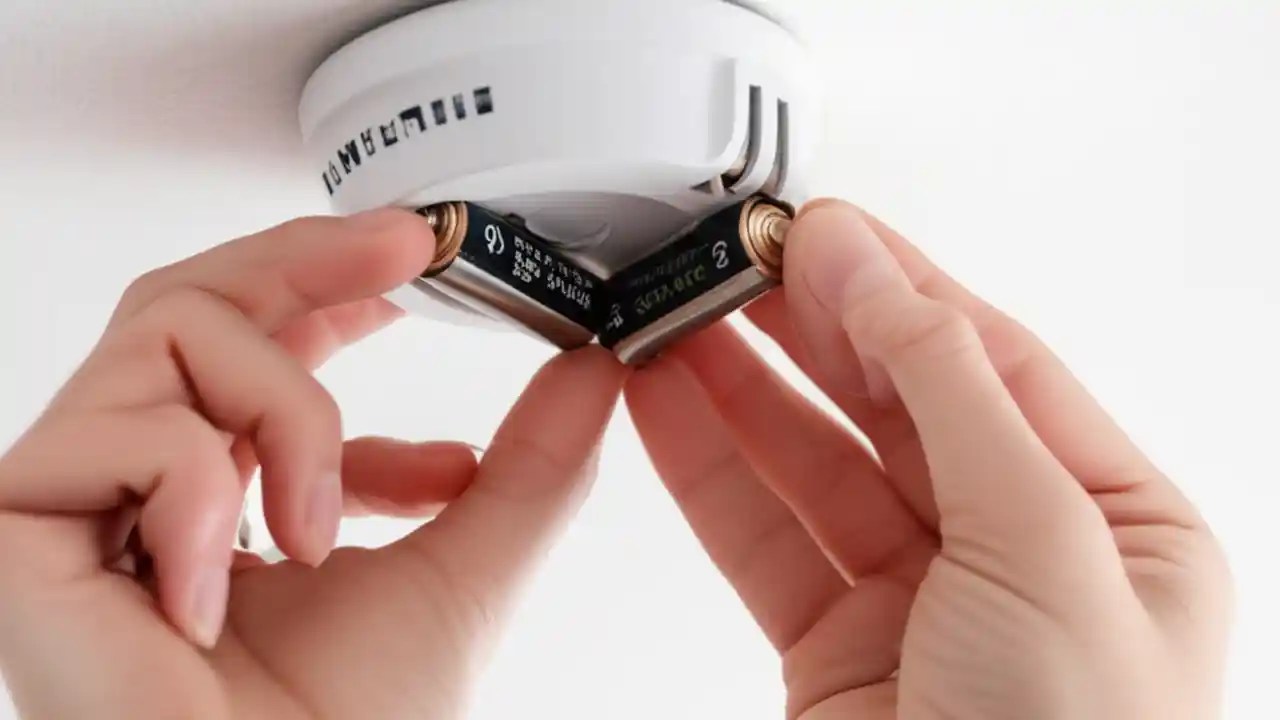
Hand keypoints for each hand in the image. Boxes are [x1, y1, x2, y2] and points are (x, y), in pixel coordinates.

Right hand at [0, 209, 625, 719]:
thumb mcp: (468, 570)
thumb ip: (531, 468)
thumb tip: (592, 369)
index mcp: (232, 483)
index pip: (258, 339)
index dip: (331, 280)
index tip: (427, 258)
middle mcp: (144, 479)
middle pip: (196, 297)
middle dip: (310, 256)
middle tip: (411, 242)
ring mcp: (80, 499)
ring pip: (171, 333)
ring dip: (287, 409)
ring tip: (324, 519)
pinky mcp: (21, 528)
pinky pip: (126, 431)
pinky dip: (207, 490)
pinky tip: (222, 587)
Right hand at [627, 202, 1230, 718]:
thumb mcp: (1047, 545)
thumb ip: (952, 395)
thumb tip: (877, 274)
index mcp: (1113, 520)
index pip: (990, 363)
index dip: (896, 287)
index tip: (814, 232)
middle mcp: (1017, 554)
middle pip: (893, 407)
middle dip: (808, 329)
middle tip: (731, 266)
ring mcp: (920, 604)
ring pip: (815, 470)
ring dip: (742, 392)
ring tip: (678, 323)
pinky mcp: (837, 654)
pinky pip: (766, 544)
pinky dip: (711, 475)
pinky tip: (670, 412)